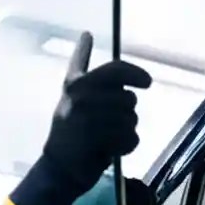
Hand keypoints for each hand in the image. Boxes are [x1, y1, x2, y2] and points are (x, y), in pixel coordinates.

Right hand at [8, 32, 149, 204]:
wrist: (58, 169)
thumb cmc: (71, 133)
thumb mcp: (73, 98)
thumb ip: (86, 75)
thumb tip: (85, 34)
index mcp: (75, 83)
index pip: (113, 70)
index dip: (133, 73)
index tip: (146, 82)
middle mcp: (79, 95)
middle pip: (128, 98)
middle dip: (127, 113)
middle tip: (112, 124)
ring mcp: (85, 115)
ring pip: (131, 119)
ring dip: (126, 132)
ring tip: (108, 138)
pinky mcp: (93, 137)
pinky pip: (129, 138)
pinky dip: (126, 147)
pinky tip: (111, 149)